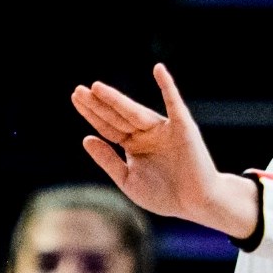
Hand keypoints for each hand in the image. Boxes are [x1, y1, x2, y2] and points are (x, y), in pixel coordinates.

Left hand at [70, 64, 260, 237]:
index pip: (107, 125)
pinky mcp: (182, 127)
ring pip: (135, 112)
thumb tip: (86, 138)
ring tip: (97, 88)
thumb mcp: (128, 180)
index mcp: (133, 145)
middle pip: (117, 116)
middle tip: (78, 90)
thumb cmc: (165, 195)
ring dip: (117, 99)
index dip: (91, 113)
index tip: (75, 97)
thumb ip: (108, 160)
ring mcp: (163, 129)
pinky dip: (167, 86)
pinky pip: (174, 103)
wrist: (198, 203)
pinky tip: (158, 70)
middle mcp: (146, 133)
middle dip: (97, 104)